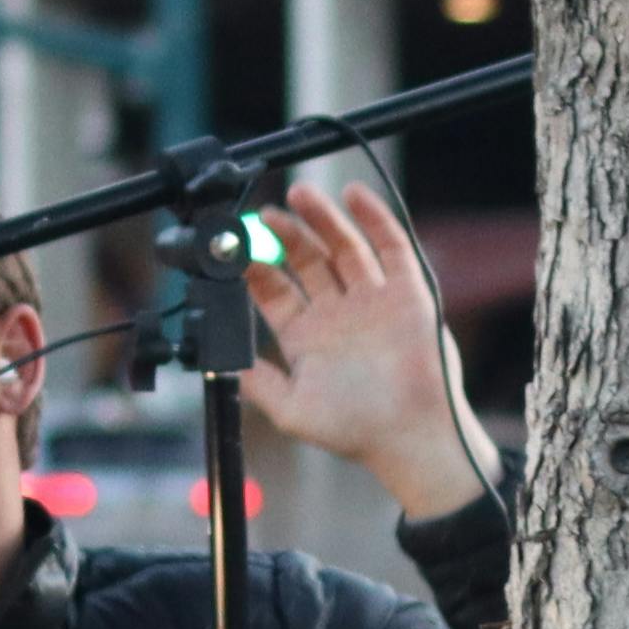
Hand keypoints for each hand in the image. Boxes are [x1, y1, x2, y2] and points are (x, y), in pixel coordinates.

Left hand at [234, 181, 496, 519]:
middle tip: (266, 213)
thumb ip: (256, 381)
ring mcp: (373, 300)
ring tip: (301, 193)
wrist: (409, 436)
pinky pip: (391, 247)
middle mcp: (338, 314)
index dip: (256, 267)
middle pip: (308, 261)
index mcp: (308, 337)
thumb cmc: (354, 430)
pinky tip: (355, 195)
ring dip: (324, 219)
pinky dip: (375, 219)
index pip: (276, 290)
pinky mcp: (407, 293)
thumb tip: (219, 361)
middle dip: (286, 236)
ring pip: (345, 247)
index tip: (237, 248)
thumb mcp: (290, 409)